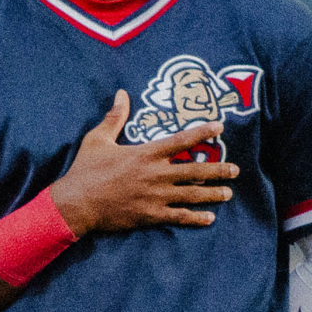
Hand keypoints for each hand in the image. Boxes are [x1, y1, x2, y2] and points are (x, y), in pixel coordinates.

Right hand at [46, 90, 238, 234]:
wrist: (76, 204)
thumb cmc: (86, 169)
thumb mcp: (98, 139)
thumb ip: (115, 118)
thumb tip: (121, 94)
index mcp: (146, 154)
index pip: (181, 140)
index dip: (203, 132)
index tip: (220, 127)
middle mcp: (156, 174)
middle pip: (195, 170)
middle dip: (218, 170)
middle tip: (235, 170)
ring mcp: (155, 196)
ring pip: (192, 194)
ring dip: (212, 194)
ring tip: (228, 193)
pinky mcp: (151, 215)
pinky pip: (179, 217)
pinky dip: (196, 218)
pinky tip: (209, 218)